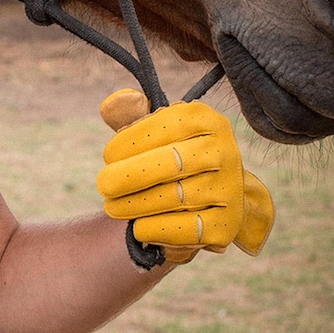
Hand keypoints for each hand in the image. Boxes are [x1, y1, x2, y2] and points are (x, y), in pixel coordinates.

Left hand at [97, 91, 273, 262]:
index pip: (165, 125)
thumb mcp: (152, 128)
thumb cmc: (168, 154)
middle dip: (129, 175)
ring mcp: (230, 188)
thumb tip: (114, 102)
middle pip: (171, 162)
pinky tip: (138, 227)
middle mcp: (224, 150)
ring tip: (112, 207)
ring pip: (176, 197)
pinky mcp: (228, 223)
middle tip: (103, 185)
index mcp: (205, 120)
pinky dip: (158, 229)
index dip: (129, 142)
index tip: (108, 156)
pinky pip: (188, 229)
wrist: (209, 195)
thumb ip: (129, 113)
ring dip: (136, 204)